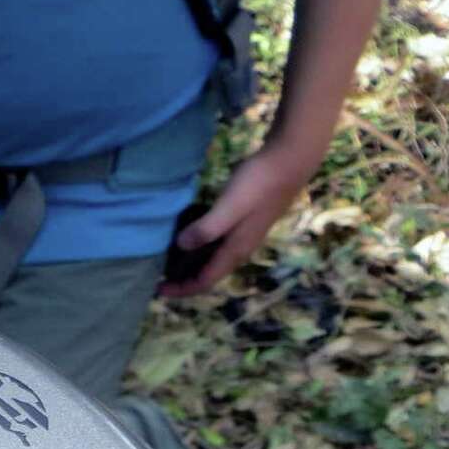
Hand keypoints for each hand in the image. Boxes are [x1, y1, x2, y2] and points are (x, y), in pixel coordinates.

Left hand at [158, 139, 319, 297]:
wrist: (290, 159)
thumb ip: (207, 228)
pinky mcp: (244, 220)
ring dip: (192, 264)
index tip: (158, 289)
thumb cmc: (259, 183)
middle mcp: (240, 248)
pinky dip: (201, 247)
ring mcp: (244, 234)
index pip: (205, 281)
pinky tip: (190, 236)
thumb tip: (180, 246)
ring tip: (170, 260)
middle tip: (159, 277)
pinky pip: (217, 243)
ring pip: (213, 259)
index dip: (181, 289)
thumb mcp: (230, 206)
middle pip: (209, 274)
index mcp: (235, 250)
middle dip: (185, 280)